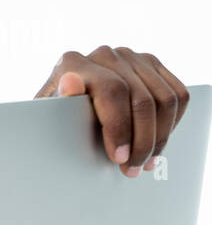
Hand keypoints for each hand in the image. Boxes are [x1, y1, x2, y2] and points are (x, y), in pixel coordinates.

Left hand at [35, 45, 188, 176]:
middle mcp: (104, 55)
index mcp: (74, 63)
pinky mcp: (151, 65)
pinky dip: (172, 123)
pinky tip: (158, 142)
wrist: (62, 107)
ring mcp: (130, 57)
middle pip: (141, 99)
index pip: (112, 92)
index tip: (118, 158)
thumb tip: (71, 83)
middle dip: (141, 142)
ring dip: (159, 137)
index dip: (119, 127)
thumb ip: (59, 105)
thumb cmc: (52, 118)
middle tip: (133, 169)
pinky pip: (177, 95)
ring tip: (146, 162)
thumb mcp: (47, 119)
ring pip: (164, 100)